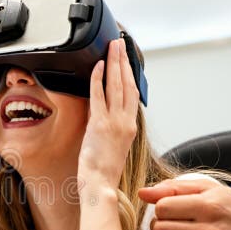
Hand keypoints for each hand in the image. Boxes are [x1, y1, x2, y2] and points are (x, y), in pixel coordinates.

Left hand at [77, 39, 138, 187]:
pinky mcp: (100, 125)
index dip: (131, 74)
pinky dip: (98, 79)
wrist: (100, 185)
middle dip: (123, 61)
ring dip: (114, 63)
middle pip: (128, 83)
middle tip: (120, 43)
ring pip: (117, 85)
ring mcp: (114, 122)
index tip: (126, 59)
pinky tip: (97, 66)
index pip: (133, 93)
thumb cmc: (103, 171)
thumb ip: (110, 126)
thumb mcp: (112, 145)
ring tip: (112, 46)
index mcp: (130, 127)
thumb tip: (101, 110)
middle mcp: (126, 122)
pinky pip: (99, 96)